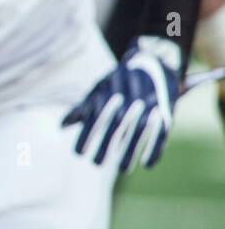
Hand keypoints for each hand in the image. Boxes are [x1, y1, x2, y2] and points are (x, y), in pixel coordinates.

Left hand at [63, 35, 179, 171]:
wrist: (153, 58)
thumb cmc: (118, 80)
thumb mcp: (99, 89)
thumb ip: (83, 107)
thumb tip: (61, 126)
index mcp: (110, 89)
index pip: (95, 114)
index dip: (86, 134)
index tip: (78, 153)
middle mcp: (129, 95)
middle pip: (116, 123)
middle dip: (106, 144)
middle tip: (96, 163)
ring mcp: (149, 100)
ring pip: (139, 128)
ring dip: (131, 150)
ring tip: (122, 170)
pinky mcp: (166, 107)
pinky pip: (162, 130)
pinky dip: (156, 148)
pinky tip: (148, 164)